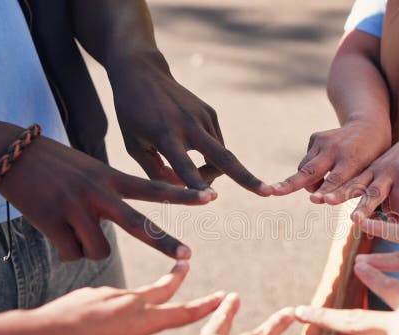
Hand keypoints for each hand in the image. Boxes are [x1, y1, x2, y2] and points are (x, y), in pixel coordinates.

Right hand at [0, 137, 211, 260]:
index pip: (155, 187)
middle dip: (165, 243)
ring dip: (90, 250)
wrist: (10, 155)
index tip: (212, 197)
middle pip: (139, 224)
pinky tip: (56, 235)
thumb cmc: (54, 165)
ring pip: (100, 250)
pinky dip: (66, 252)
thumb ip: (110, 192)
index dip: (184, 194)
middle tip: (189, 256)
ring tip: (74, 232)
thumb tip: (116, 230)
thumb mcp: (90, 169)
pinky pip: (72, 254)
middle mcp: (99, 192)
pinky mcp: (53, 220)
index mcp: (111, 177)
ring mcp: (76, 207)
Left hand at [30, 261, 224, 334]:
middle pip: (162, 287)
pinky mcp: (88, 294)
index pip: (182, 313)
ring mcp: (108, 294)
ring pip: (127, 303)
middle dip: (177, 276)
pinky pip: (102, 308)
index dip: (205, 306)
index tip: (222, 296)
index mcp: (144, 320)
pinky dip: (100, 321)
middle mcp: (130, 301)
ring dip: (127, 315)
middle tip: (186, 263)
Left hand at [108, 52, 270, 195]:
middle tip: (267, 192)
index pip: (184, 165)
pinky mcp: (211, 113)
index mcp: (165, 134)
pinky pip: (216, 145)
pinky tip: (192, 152)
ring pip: (220, 157)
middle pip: (224, 158)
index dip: (196, 184)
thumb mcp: (134, 145)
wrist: (142, 71)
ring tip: (194, 175)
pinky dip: (209, 157)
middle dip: (246, 177)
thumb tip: (181, 191)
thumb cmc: (131, 113)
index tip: (211, 198)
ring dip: (211, 173)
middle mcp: (189, 125)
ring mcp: (204, 117)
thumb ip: (156, 172)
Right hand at [271, 120, 389, 198]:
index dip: (327, 191)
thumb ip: (352, 188)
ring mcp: (322, 142)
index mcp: (352, 159)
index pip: (337, 179)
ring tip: (318, 190)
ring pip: (304, 170)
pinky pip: (306, 163)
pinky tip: (324, 169)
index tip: (317, 200)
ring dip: (306, 184)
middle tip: (272, 191)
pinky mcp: (314, 138)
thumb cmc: (373, 157)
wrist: (368, 125)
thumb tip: (329, 204)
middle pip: (310, 172)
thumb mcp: (370, 172)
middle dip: (290, 184)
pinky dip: (310, 172)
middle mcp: (334, 149)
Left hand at [316, 132, 398, 221]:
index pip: (353, 184)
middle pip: (373, 194)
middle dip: (363, 208)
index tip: (325, 200)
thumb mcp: (382, 173)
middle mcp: (386, 171)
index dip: (339, 193)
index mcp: (372, 172)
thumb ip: (374, 196)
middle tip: (354, 219)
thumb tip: (366, 220)